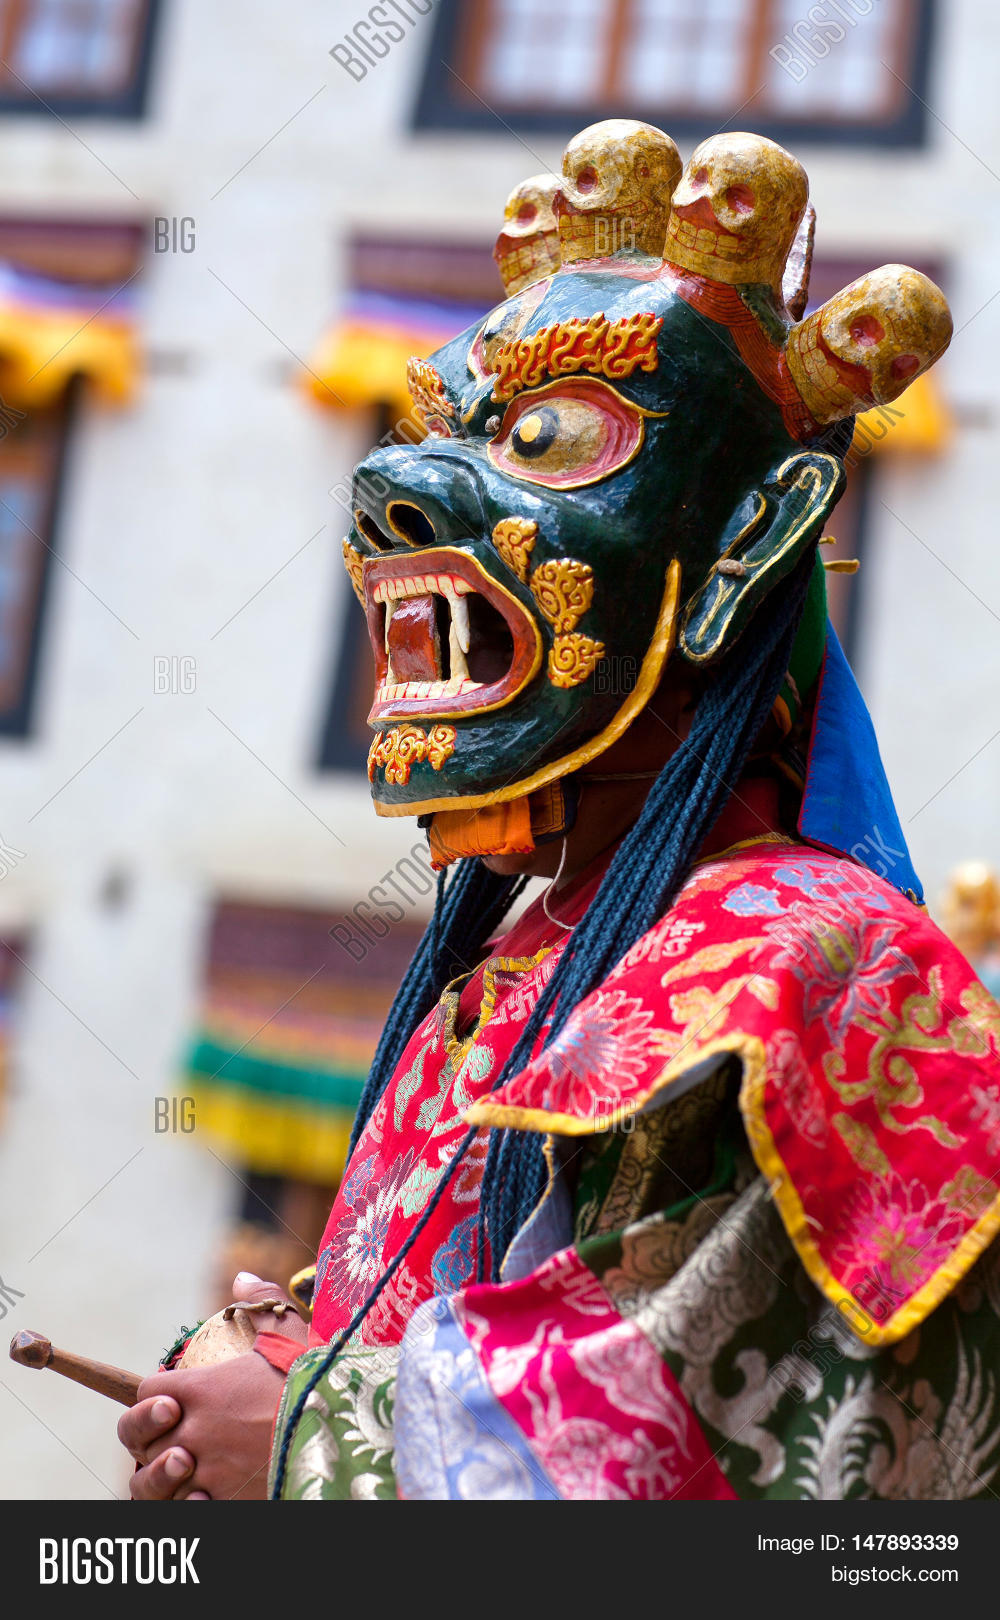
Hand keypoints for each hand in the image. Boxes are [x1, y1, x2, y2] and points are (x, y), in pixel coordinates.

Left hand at [119, 1273, 307, 1499]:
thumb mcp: (289, 1332)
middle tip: (171, 1434)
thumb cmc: (311, 1380)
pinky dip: (186, 1504)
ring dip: (160, 1475)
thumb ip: (262, 1301)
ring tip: (183, 1467)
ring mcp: (207, 1470)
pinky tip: (203, 1494)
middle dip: (146, 1436)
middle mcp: (195, 1430)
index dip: (151, 1394)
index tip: (169, 1398)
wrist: (337, 1431)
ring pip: (153, 1482)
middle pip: (139, 1439)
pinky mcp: (224, 1501)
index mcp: (201, 1388)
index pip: (147, 1389)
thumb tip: (241, 1278)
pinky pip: (183, 1509)